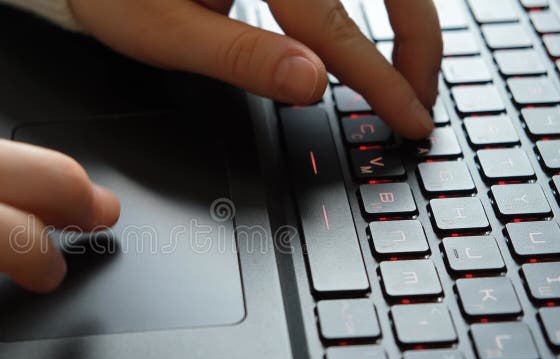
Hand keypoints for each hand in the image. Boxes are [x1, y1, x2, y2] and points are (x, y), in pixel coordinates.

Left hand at [70, 0, 440, 138]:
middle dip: (416, 39)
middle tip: (420, 97)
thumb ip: (244, 57)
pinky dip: (370, 2)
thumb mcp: (167, 32)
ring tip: (405, 69)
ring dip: (404, 15)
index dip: (383, 78)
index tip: (410, 118)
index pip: (336, 26)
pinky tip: (370, 31)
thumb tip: (313, 84)